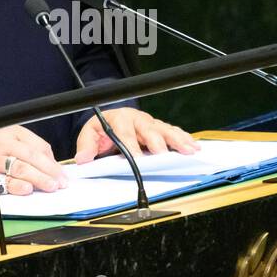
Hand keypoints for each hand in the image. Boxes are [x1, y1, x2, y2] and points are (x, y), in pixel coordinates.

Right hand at [0, 124, 68, 195]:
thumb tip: (55, 167)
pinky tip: (22, 191)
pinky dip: (10, 188)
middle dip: (44, 174)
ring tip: (44, 187)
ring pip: (12, 171)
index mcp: (10, 134)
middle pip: (25, 160)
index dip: (50, 164)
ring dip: (31, 180)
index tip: (62, 177)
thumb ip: (34, 149)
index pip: (35, 148)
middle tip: (56, 185)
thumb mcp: (14, 141)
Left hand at [74, 108, 199, 163]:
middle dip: (157, 143)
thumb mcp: (90, 133)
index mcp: (120, 119)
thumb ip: (86, 146)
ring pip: (165, 130)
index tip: (137, 158)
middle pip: (150, 130)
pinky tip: (194, 146)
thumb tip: (83, 158)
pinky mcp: (160, 129)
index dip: (131, 147)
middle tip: (163, 155)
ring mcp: (151, 124)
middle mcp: (138, 120)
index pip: (125, 134)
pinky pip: (173, 133)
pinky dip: (184, 139)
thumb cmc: (104, 128)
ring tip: (189, 149)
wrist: (112, 118)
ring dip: (177, 140)